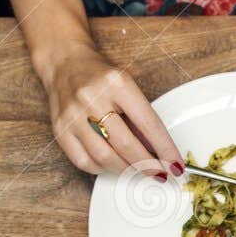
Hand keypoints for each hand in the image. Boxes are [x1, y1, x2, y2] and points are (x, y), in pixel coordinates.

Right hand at [37, 38, 181, 176]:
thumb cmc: (100, 76)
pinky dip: (102, 168)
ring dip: (126, 169)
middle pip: (126, 145)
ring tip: (136, 169)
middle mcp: (93, 98)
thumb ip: (142, 119)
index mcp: (116, 83)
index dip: (165, 149)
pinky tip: (112, 163)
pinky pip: (85, 162)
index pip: (148, 124)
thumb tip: (160, 153)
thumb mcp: (127, 87)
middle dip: (147, 165)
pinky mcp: (60, 130)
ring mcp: (73, 115)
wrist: (64, 63)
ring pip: (105, 158)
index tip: (175, 165)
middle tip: (159, 173)